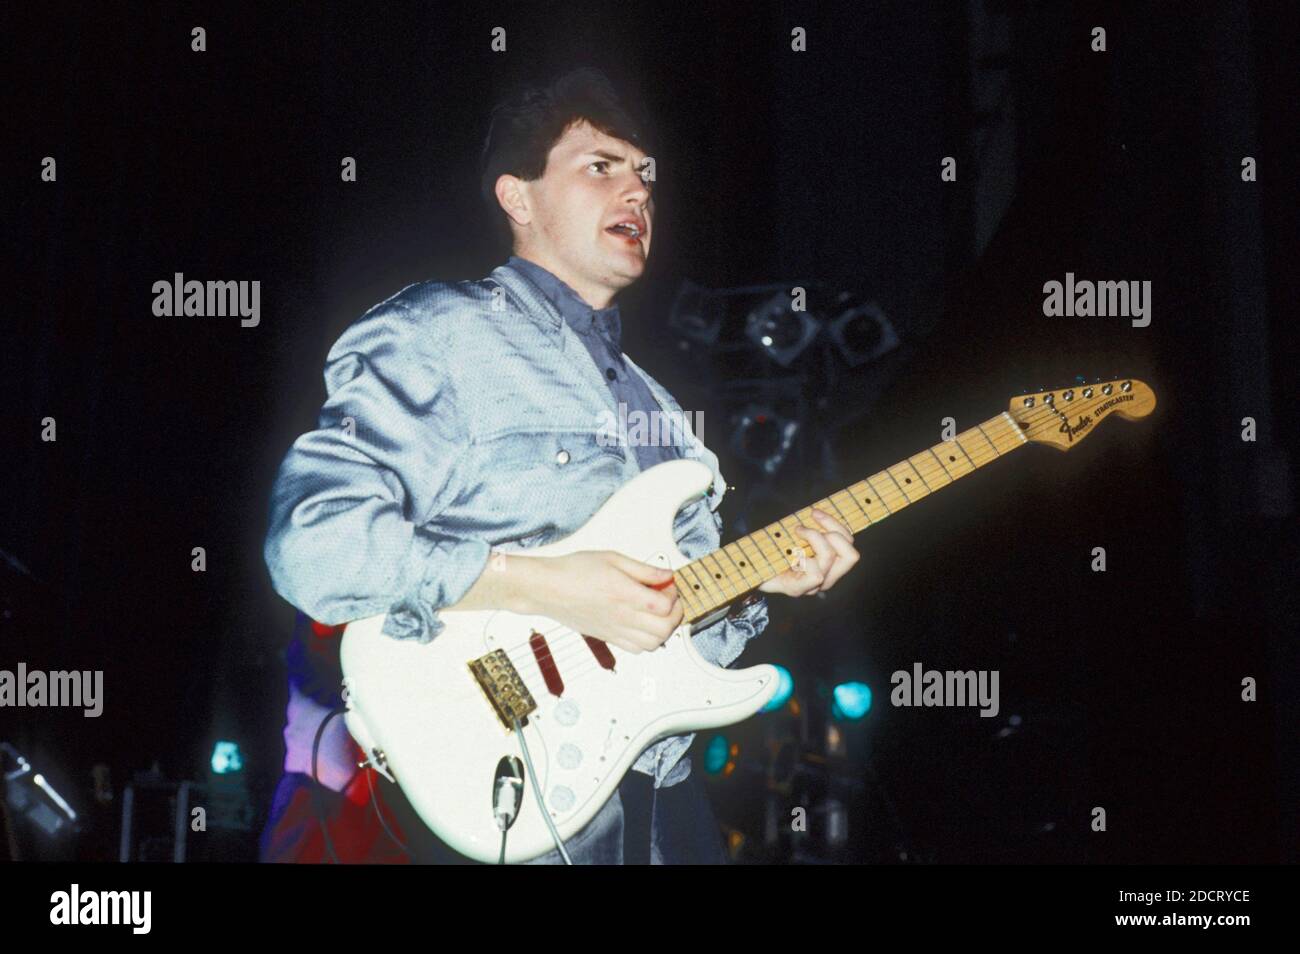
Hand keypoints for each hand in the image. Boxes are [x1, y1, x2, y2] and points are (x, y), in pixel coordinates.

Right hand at [521, 550, 684, 654]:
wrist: (548, 589)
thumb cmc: (574, 571)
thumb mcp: (613, 558)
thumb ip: (643, 570)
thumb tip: (667, 576)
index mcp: (624, 593)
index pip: (665, 605)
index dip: (673, 594)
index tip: (667, 584)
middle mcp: (622, 616)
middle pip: (665, 629)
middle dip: (675, 614)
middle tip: (669, 599)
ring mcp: (615, 630)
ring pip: (654, 644)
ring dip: (663, 629)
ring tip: (657, 613)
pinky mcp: (608, 638)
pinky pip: (636, 649)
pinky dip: (648, 640)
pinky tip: (642, 624)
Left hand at [757, 508, 858, 597]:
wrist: (748, 570)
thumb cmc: (772, 549)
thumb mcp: (795, 534)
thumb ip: (810, 525)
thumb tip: (818, 510)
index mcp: (830, 562)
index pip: (849, 543)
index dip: (837, 524)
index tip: (815, 512)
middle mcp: (827, 576)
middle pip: (852, 555)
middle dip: (833, 530)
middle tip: (809, 522)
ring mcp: (813, 586)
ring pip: (831, 558)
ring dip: (814, 537)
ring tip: (797, 531)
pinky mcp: (798, 590)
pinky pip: (816, 574)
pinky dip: (805, 557)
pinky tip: (791, 551)